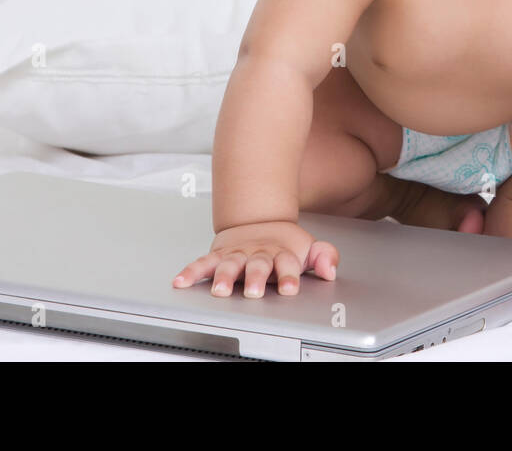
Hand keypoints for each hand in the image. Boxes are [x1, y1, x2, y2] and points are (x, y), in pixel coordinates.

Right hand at [171, 220, 338, 297]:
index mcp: (281, 254)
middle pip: (257, 266)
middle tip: (253, 291)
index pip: (288, 265)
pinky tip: (180, 282)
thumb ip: (324, 257)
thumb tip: (331, 270)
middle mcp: (258, 254)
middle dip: (255, 279)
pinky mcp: (219, 255)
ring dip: (223, 277)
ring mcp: (237, 255)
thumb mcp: (309, 248)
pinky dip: (190, 272)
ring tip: (220, 291)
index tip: (290, 289)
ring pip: (229, 265)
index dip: (289, 277)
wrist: (260, 221)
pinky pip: (202, 263)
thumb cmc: (284, 244)